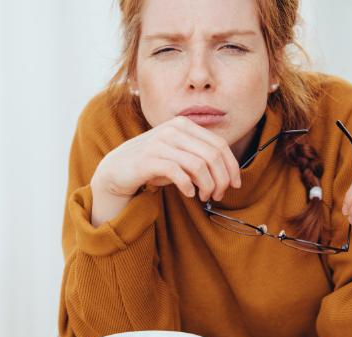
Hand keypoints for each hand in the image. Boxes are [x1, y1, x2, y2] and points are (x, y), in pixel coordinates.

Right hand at [90, 116, 240, 226]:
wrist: (116, 170)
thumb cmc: (152, 165)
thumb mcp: (179, 156)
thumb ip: (200, 158)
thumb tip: (226, 176)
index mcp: (183, 125)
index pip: (220, 144)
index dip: (232, 167)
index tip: (235, 184)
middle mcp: (173, 130)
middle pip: (213, 155)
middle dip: (222, 179)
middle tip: (219, 195)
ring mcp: (160, 143)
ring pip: (199, 166)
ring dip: (207, 186)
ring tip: (204, 197)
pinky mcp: (148, 159)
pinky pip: (178, 173)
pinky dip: (188, 187)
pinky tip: (189, 194)